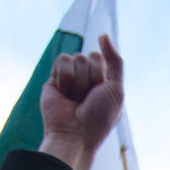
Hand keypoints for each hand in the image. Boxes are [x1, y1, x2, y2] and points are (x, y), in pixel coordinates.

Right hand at [39, 33, 123, 169]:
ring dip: (79, 81)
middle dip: (91, 78)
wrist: (75, 134)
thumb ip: (115, 60)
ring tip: (75, 100)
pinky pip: (62, 60)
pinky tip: (64, 93)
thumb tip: (103, 35)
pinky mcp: (53, 80)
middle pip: (91, 56)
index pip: (102, 57)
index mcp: (103, 80)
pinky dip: (66, 77)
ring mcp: (70, 78)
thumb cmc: (99, 117)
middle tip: (87, 99)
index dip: (101, 74)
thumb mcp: (116, 88)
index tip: (99, 94)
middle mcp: (87, 77)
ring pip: (76, 58)